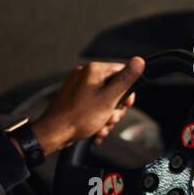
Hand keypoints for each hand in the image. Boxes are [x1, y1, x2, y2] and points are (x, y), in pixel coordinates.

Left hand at [30, 57, 144, 156]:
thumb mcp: (109, 98)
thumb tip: (139, 61)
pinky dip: (97, 118)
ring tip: (102, 127)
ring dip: (107, 116)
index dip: (127, 91)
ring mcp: (78, 87)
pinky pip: (93, 105)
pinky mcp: (74, 99)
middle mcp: (85, 75)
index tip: (125, 104)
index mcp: (94, 70)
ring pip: (104, 100)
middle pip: (113, 88)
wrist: (54, 133)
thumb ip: (125, 80)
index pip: (122, 72)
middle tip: (111, 119)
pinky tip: (96, 130)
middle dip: (115, 108)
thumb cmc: (78, 117)